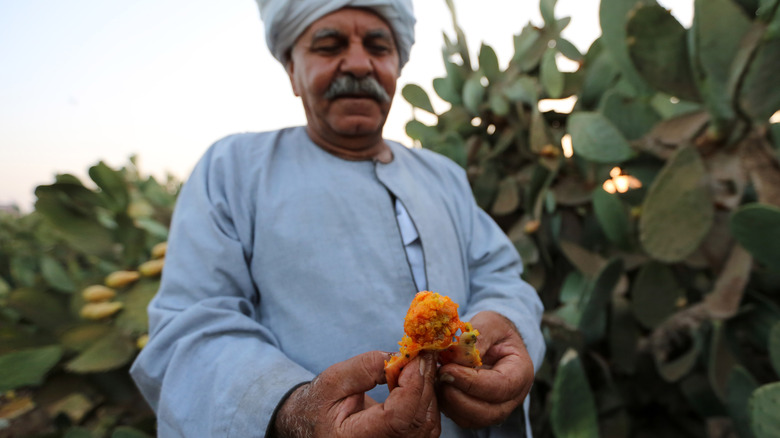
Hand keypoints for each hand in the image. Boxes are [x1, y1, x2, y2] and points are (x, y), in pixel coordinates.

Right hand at [273, 350, 439, 437]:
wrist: (313, 426)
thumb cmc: (318, 405)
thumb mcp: (331, 381)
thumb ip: (364, 368)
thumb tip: (400, 357)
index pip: (397, 419)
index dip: (411, 385)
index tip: (411, 356)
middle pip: (417, 420)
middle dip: (423, 381)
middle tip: (422, 351)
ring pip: (428, 423)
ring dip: (428, 388)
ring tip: (417, 363)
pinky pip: (428, 424)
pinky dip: (428, 398)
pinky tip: (417, 380)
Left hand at [436, 311, 533, 428]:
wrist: (495, 339)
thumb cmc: (494, 330)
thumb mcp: (489, 323)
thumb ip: (477, 337)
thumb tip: (457, 355)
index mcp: (520, 373)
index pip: (499, 387)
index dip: (471, 381)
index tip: (448, 368)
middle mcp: (512, 397)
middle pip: (488, 412)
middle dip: (459, 398)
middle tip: (440, 375)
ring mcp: (496, 408)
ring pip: (473, 420)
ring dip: (450, 402)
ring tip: (438, 378)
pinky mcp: (479, 412)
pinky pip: (462, 418)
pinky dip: (446, 405)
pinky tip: (438, 384)